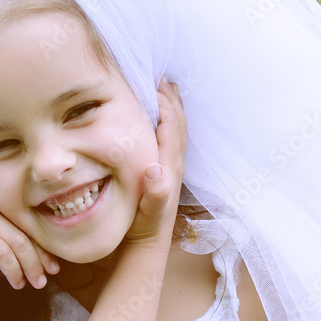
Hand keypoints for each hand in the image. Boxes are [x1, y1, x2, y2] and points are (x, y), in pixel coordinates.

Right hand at [0, 197, 59, 290]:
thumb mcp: (0, 245)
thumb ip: (23, 247)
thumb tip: (53, 267)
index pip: (27, 227)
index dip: (43, 250)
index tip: (53, 271)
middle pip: (16, 239)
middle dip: (32, 265)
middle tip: (39, 283)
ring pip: (0, 251)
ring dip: (14, 273)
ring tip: (18, 285)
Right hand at [123, 80, 186, 243]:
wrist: (149, 242)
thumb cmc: (143, 226)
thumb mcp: (147, 212)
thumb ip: (154, 194)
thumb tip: (155, 172)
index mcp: (168, 166)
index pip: (169, 127)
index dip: (163, 105)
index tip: (152, 85)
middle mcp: (174, 164)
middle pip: (177, 123)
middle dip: (171, 100)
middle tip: (161, 78)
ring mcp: (173, 168)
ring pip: (177, 129)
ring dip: (173, 108)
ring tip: (165, 89)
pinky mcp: (167, 172)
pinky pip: (171, 138)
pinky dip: (169, 122)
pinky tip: (160, 118)